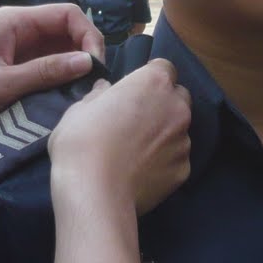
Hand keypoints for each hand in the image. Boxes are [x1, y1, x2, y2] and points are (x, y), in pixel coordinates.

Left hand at [0, 5, 103, 150]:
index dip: (88, 36)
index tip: (95, 67)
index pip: (67, 14)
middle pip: (65, 32)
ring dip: (70, 70)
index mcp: (13, 21)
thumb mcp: (1, 84)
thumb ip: (45, 73)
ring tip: (79, 96)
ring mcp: (14, 49)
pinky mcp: (11, 68)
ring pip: (57, 52)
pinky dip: (55, 80)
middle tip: (91, 85)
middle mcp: (17, 30)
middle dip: (83, 54)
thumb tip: (88, 63)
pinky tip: (61, 100)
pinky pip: (43, 68)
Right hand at [50, 58, 191, 214]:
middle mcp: (177, 108)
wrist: (95, 194)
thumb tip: (105, 90)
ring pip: (179, 130)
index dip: (149, 78)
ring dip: (164, 134)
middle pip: (178, 97)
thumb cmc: (81, 143)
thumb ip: (99, 95)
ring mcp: (184, 141)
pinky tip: (141, 172)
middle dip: (162, 103)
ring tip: (136, 152)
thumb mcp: (79, 109)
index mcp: (153, 83)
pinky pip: (176, 159)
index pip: (163, 68)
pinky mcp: (184, 171)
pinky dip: (164, 162)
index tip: (133, 91)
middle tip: (136, 119)